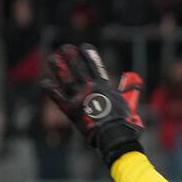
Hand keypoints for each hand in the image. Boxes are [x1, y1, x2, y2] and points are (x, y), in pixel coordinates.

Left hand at [42, 44, 144, 166]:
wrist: (113, 134)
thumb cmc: (124, 122)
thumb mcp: (129, 103)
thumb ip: (129, 89)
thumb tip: (134, 77)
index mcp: (104, 86)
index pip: (94, 65)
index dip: (88, 54)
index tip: (84, 46)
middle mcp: (89, 88)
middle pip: (77, 67)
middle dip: (71, 56)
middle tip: (65, 48)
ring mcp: (78, 97)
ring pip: (64, 77)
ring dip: (57, 67)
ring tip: (52, 59)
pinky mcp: (69, 108)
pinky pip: (55, 95)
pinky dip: (50, 88)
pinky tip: (46, 83)